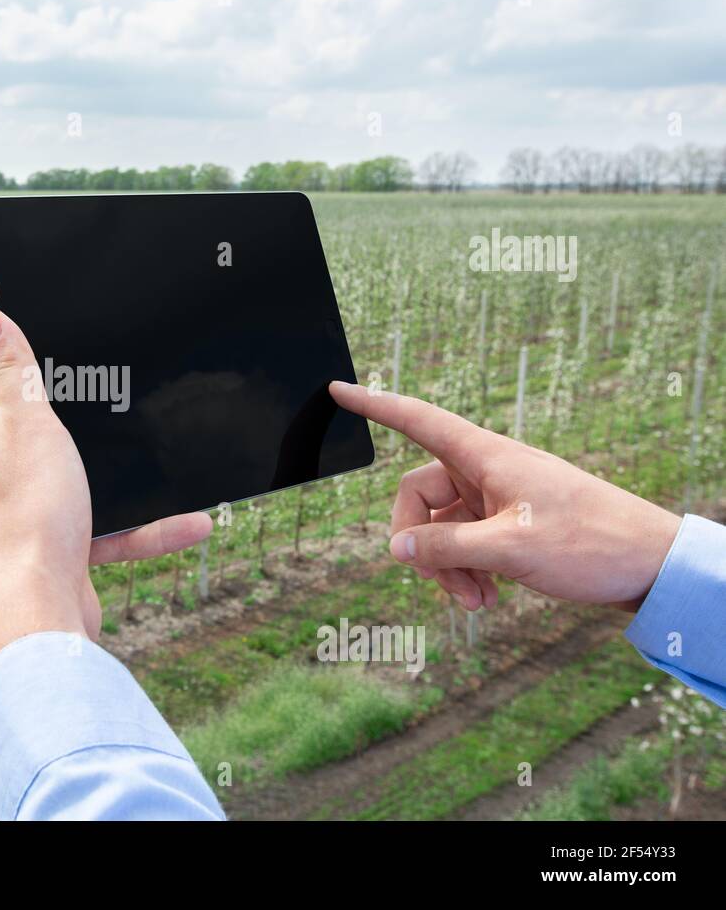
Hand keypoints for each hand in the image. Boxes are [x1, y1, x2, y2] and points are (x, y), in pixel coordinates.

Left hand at [0, 307, 212, 672]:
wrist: (39, 614)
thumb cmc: (27, 518)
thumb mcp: (28, 423)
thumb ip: (9, 369)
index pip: (11, 385)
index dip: (50, 374)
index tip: (91, 365)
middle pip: (54, 432)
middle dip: (97, 428)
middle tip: (136, 411)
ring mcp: (27, 513)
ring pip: (88, 482)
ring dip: (132, 480)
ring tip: (180, 468)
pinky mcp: (57, 549)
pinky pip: (108, 528)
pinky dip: (146, 526)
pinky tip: (192, 521)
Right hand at [329, 381, 681, 612]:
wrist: (653, 564)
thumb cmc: (592, 543)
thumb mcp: (511, 548)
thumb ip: (446, 547)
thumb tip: (396, 547)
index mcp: (486, 457)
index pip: (417, 420)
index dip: (375, 405)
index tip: (338, 389)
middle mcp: (487, 471)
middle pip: (419, 495)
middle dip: (423, 545)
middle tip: (449, 586)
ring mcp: (497, 498)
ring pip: (442, 527)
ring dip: (449, 567)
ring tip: (477, 602)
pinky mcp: (510, 522)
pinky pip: (465, 541)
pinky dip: (468, 569)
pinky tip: (489, 596)